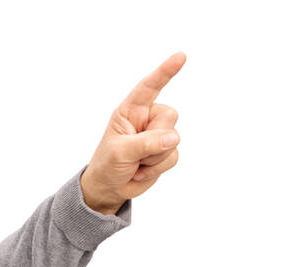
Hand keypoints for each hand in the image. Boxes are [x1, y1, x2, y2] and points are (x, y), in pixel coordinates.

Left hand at [80, 52, 185, 214]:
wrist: (109, 188)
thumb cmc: (107, 164)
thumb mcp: (119, 153)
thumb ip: (145, 143)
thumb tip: (174, 137)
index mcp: (130, 111)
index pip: (149, 87)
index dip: (165, 71)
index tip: (180, 56)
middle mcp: (147, 118)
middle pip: (169, 116)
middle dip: (154, 138)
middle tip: (133, 152)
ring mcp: (159, 134)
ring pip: (174, 139)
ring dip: (153, 158)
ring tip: (135, 162)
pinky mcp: (166, 151)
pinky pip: (173, 156)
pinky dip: (157, 168)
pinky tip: (142, 170)